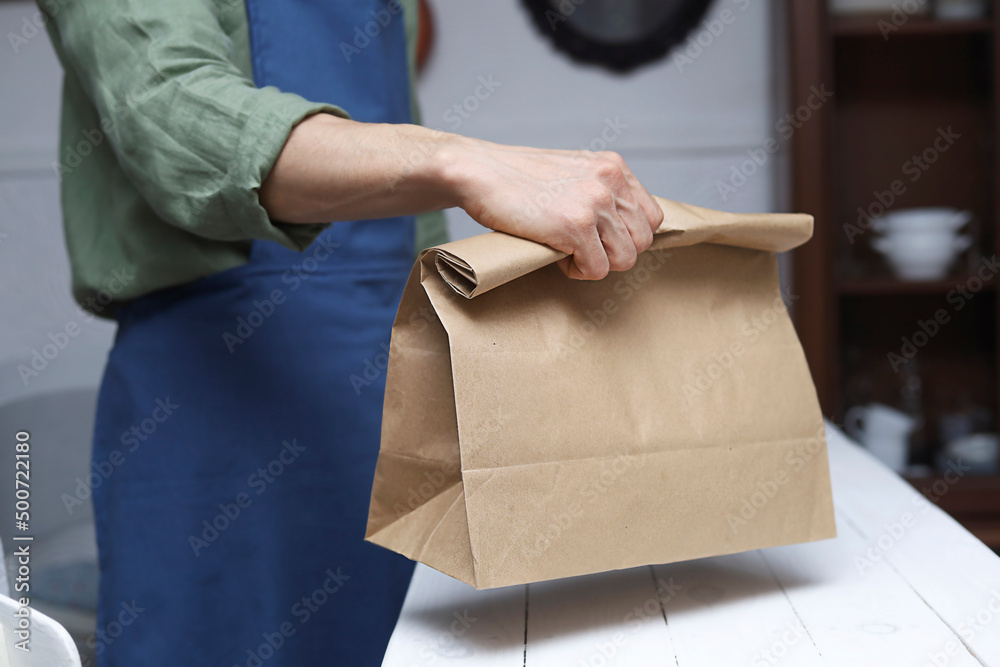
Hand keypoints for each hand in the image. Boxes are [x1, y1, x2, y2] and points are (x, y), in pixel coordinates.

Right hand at [449, 139, 663, 279]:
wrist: (478, 171)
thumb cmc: (517, 178)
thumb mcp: (571, 172)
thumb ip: (600, 191)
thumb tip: (620, 230)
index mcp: (613, 166)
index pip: (651, 217)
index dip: (626, 236)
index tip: (599, 238)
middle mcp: (611, 181)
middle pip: (642, 241)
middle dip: (613, 253)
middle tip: (580, 247)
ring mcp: (596, 203)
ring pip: (626, 259)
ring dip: (597, 264)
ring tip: (568, 251)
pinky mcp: (576, 226)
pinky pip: (598, 270)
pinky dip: (577, 271)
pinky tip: (556, 255)